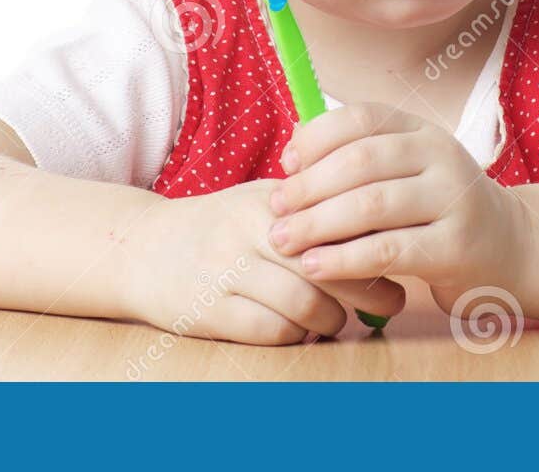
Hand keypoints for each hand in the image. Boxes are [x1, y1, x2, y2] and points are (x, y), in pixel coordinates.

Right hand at [128, 178, 406, 345]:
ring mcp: (226, 273)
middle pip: (328, 265)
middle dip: (369, 290)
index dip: (374, 245)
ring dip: (333, 319)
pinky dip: (298, 336)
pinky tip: (301, 330)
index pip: (337, 221)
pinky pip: (273, 332)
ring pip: (306, 304)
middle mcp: (248, 233)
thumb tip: (380, 231)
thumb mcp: (260, 202)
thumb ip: (313, 209)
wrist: (140, 249)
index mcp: (268, 201)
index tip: (398, 258)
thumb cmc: (218, 227)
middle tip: (390, 301)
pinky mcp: (210, 311)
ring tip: (338, 318)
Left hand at [266, 102, 533, 315]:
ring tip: (283, 240)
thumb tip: (293, 144)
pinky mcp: (457, 247)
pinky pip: (388, 250)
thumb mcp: (408, 171)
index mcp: (423, 131)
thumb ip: (360, 157)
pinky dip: (344, 259)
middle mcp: (442, 156)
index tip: (285, 164)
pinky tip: (314, 266)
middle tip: (274, 210)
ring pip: (371, 205)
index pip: (362, 117)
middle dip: (308, 187)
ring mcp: (454, 200)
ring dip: (317, 224)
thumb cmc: (438, 210)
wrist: (511, 249)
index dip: (317, 138)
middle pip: (360, 162)